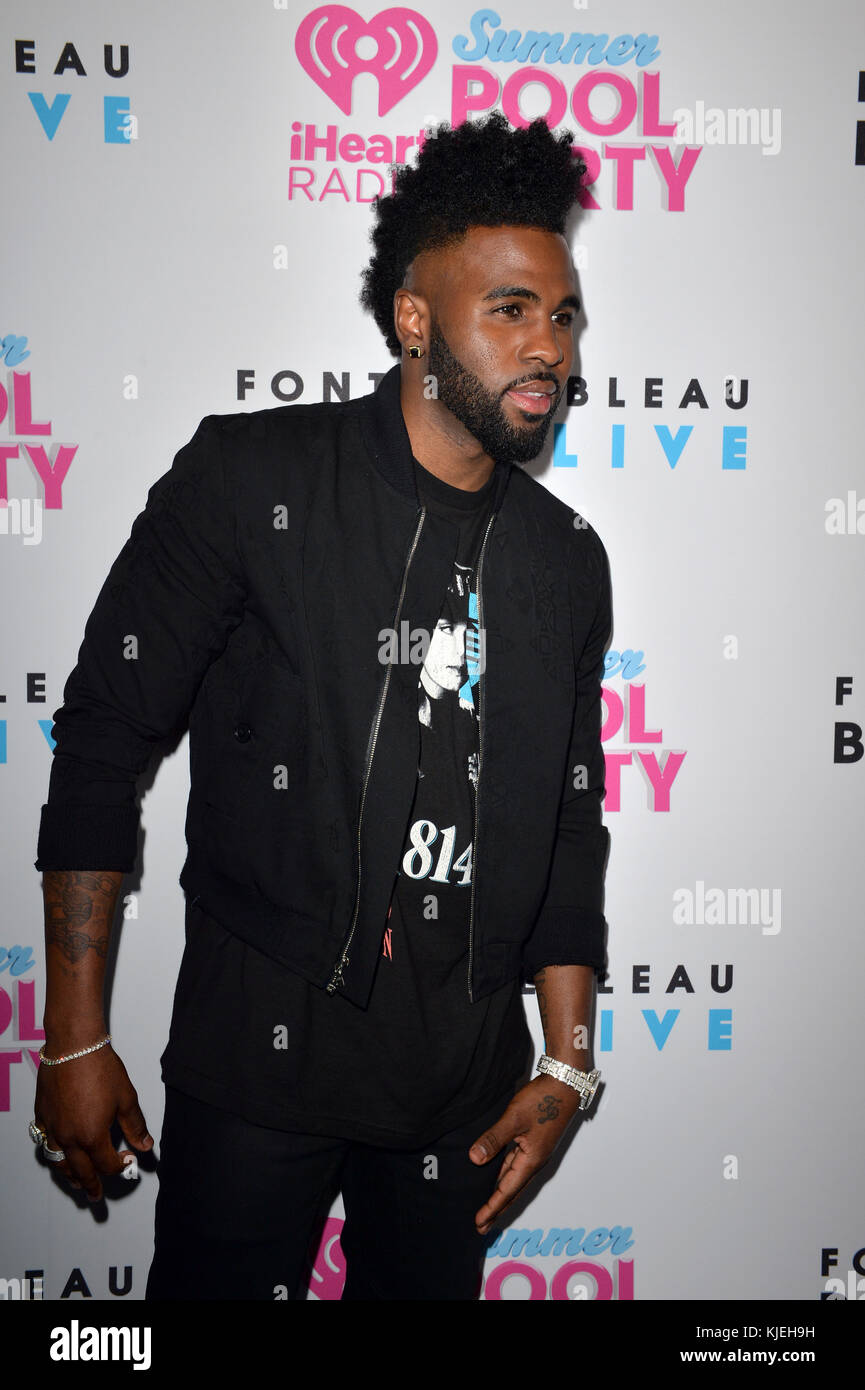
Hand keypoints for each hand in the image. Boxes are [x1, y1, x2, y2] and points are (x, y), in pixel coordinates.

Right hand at [34, 1046, 153, 1201]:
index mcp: (92, 1136)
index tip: (127, 1162)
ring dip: (70, 1176)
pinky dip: (53, 1154)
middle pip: (80, 1172)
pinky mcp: (42, 1115)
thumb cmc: (100, 1068)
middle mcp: (69, 1137)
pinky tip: (58, 1153)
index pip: (107, 1164)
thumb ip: (135, 1126)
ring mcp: (52, 1128)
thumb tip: (145, 1145)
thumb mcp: (126, 1098)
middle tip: (96, 1196)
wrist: (73, 1046)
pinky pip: (45, 1143)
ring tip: (77, 1183)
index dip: (120, 1167)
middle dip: (91, 1186)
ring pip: (59, 1162)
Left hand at [469, 1076, 581, 1233]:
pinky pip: (516, 1164)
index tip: (479, 1222)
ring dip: (501, 1193)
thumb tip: (475, 1159)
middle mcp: (535, 1161)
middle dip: (497, 1208)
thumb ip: (494, 1139)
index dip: (492, 1207)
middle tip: (481, 1225)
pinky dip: (505, 1175)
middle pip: (512, 1191)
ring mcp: (535, 1152)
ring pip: (514, 1178)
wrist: (565, 1084)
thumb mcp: (514, 1118)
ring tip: (488, 1206)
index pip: (507, 1190)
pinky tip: (496, 1175)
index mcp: (531, 1160)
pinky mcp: (534, 1142)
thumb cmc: (543, 1099)